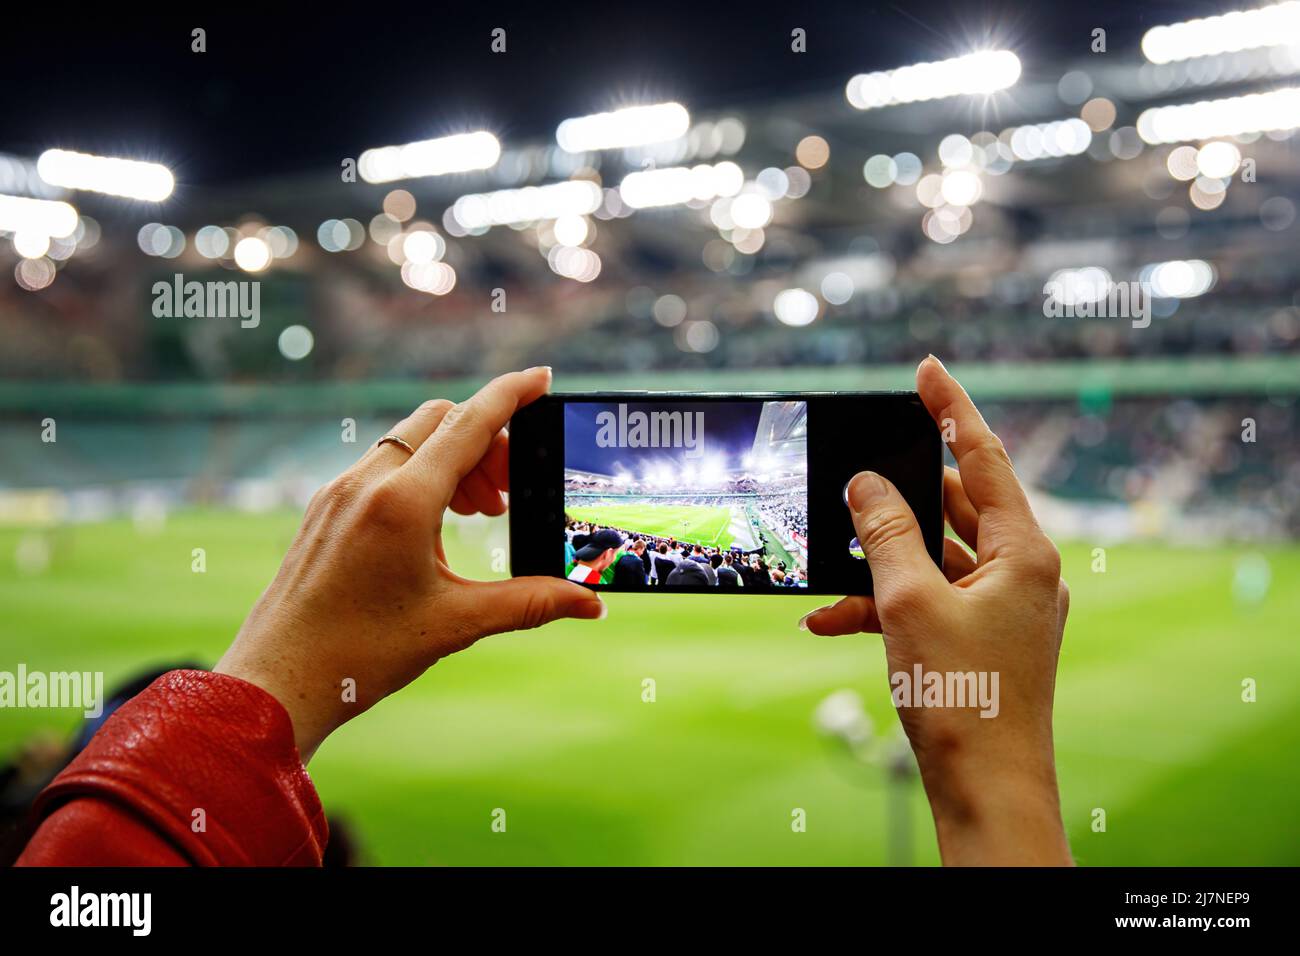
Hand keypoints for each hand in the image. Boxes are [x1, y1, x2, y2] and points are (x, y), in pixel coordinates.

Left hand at [215, 367, 604, 762]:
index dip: (511, 394)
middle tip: (513, 488)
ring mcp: (339, 492)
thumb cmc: (360, 655)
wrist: (276, 682)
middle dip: (488, 440)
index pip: (469, 424)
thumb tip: (591, 606)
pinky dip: (420, 474)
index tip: (543, 377)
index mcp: (402, 502)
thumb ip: (529, 604)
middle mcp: (367, 483)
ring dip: (455, 458)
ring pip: (410, 441)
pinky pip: (382, 465)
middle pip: (441, 421)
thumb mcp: (455, 624)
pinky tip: (435, 525)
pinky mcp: (324, 508)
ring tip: (482, 512)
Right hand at [802, 355, 1071, 865]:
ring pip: (931, 557)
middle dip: (894, 497)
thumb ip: (885, 532)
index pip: (984, 457)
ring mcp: (1001, 607)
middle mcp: (1020, 572)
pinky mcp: (979, 638)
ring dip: (876, 562)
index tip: (927, 368)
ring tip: (826, 562)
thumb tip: (864, 481)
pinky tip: (829, 622)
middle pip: (952, 506)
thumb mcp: (910, 602)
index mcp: (1024, 551)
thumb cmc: (964, 699)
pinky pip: (925, 601)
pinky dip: (881, 604)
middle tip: (850, 473)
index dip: (952, 409)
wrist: (987, 792)